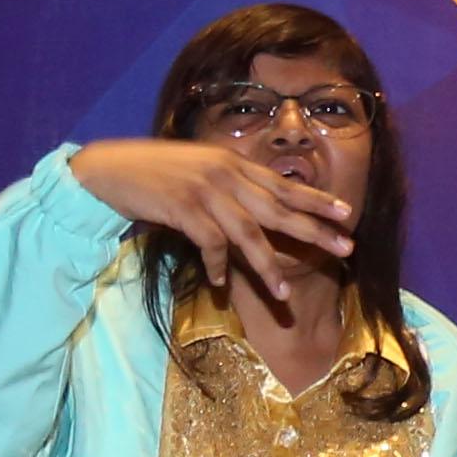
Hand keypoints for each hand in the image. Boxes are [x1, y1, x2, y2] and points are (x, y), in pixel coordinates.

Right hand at [66, 135, 351, 305]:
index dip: (317, 200)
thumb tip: (260, 206)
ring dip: (267, 267)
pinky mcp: (184, 208)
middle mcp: (226, 173)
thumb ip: (230, 183)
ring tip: (283, 294)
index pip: (284, 184)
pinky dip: (219, 266)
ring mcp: (206, 191)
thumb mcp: (199, 170)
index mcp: (233, 162)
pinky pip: (211, 244)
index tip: (347, 214)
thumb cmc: (155, 174)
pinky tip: (222, 284)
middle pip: (279, 208)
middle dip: (314, 231)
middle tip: (346, 249)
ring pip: (248, 234)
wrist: (109, 171)